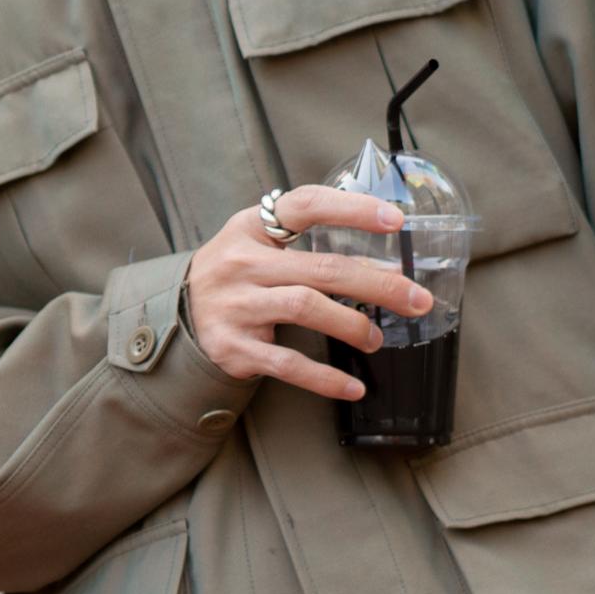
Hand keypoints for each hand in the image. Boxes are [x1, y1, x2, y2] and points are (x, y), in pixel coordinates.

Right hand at [178, 189, 436, 400]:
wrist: (178, 314)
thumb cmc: (237, 273)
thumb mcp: (257, 240)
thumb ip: (306, 239)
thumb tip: (383, 255)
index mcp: (252, 227)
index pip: (306, 206)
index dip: (352, 209)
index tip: (395, 220)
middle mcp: (242, 263)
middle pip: (321, 268)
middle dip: (377, 285)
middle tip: (416, 299)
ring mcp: (236, 306)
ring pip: (306, 309)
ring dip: (352, 325)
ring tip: (377, 338)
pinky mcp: (235, 347)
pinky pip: (287, 364)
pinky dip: (324, 378)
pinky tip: (354, 386)